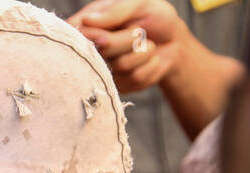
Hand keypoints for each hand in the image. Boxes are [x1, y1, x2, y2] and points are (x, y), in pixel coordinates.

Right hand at [69, 0, 186, 94]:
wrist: (172, 40)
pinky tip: (149, 59)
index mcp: (86, 26)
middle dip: (126, 41)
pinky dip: (150, 66)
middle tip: (138, 31)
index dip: (95, 38)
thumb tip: (87, 21)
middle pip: (99, 54)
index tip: (107, 35)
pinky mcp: (118, 87)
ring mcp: (102, 72)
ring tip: (146, 44)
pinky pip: (135, 79)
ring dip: (142, 53)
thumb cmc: (152, 16)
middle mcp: (90, 51)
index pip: (76, 38)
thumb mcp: (138, 3)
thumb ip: (114, 11)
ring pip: (120, 67)